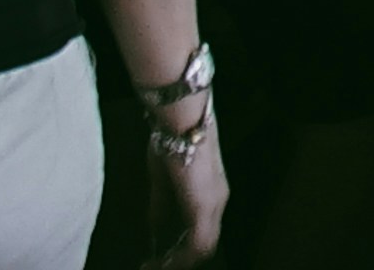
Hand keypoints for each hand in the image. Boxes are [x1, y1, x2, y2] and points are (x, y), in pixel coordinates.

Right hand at [134, 119, 225, 268]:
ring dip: (179, 262)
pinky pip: (197, 244)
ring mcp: (214, 204)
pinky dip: (180, 258)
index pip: (202, 231)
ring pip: (203, 248)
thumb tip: (155, 232)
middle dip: (179, 260)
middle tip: (154, 268)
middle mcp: (218, 201)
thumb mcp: (161, 180)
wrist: (180, 119)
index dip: (181, 249)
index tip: (159, 259)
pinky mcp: (204, 207)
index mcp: (210, 192)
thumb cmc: (170, 139)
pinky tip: (162, 264)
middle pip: (205, 243)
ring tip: (155, 268)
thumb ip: (161, 207)